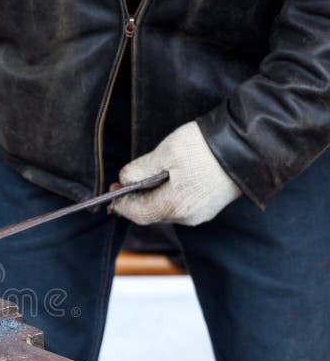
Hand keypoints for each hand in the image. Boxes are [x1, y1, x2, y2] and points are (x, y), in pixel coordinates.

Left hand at [110, 122, 241, 225]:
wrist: (248, 144)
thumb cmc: (205, 147)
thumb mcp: (165, 153)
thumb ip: (140, 170)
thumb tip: (124, 181)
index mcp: (174, 206)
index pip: (137, 213)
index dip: (122, 203)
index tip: (111, 193)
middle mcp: (187, 217)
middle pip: (151, 213)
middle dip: (135, 199)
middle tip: (122, 184)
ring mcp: (201, 214)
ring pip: (167, 209)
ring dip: (152, 196)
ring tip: (143, 178)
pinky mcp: (211, 206)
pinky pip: (182, 205)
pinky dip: (169, 195)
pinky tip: (168, 179)